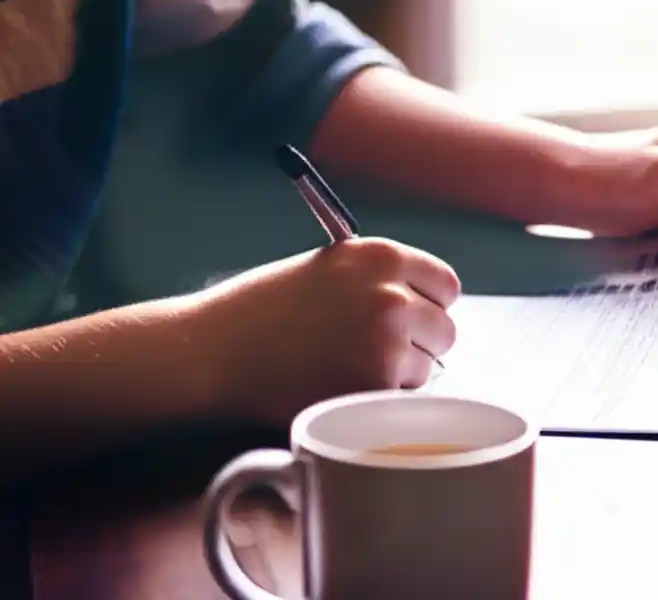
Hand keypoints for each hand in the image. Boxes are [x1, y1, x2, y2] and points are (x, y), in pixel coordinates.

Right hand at [189, 237, 460, 425]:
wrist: (210, 352)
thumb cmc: (260, 311)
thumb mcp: (326, 269)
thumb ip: (378, 281)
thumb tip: (426, 307)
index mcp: (381, 256)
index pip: (446, 286)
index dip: (429, 306)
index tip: (413, 320)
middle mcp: (392, 295)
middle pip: (444, 331)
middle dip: (418, 345)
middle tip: (373, 353)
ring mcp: (386, 343)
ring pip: (426, 370)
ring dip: (397, 376)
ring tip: (343, 369)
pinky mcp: (373, 387)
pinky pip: (401, 402)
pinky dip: (377, 404)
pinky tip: (336, 389)